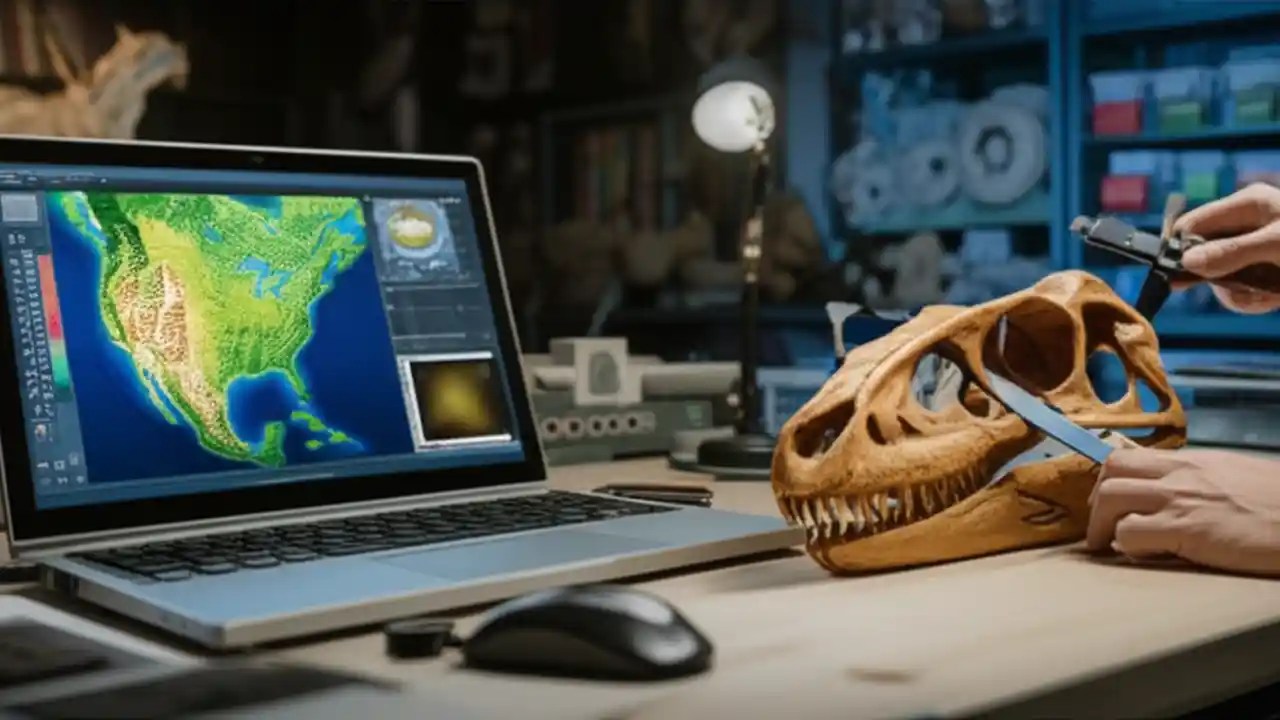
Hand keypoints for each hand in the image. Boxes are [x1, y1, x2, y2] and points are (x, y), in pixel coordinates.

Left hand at [1086, 447, 1279, 576]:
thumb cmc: (1278, 503)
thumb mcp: (1234, 476)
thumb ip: (1200, 480)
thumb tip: (1174, 492)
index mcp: (1192, 460)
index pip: (1130, 455)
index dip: (1109, 479)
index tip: (1107, 502)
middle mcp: (1180, 473)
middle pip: (1111, 470)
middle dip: (1096, 501)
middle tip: (1101, 526)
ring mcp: (1181, 499)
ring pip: (1111, 498)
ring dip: (1101, 525)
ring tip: (1106, 546)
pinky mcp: (1186, 529)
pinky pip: (1131, 533)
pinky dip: (1127, 546)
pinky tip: (1142, 555)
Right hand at [1171, 182, 1279, 313]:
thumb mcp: (1278, 244)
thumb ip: (1232, 252)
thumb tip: (1187, 263)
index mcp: (1248, 205)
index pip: (1193, 223)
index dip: (1181, 248)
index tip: (1177, 276)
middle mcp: (1248, 225)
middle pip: (1203, 254)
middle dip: (1215, 278)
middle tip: (1234, 290)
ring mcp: (1257, 250)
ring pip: (1222, 277)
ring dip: (1237, 294)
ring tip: (1262, 298)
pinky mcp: (1268, 271)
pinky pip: (1244, 289)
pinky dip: (1253, 300)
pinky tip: (1271, 300)